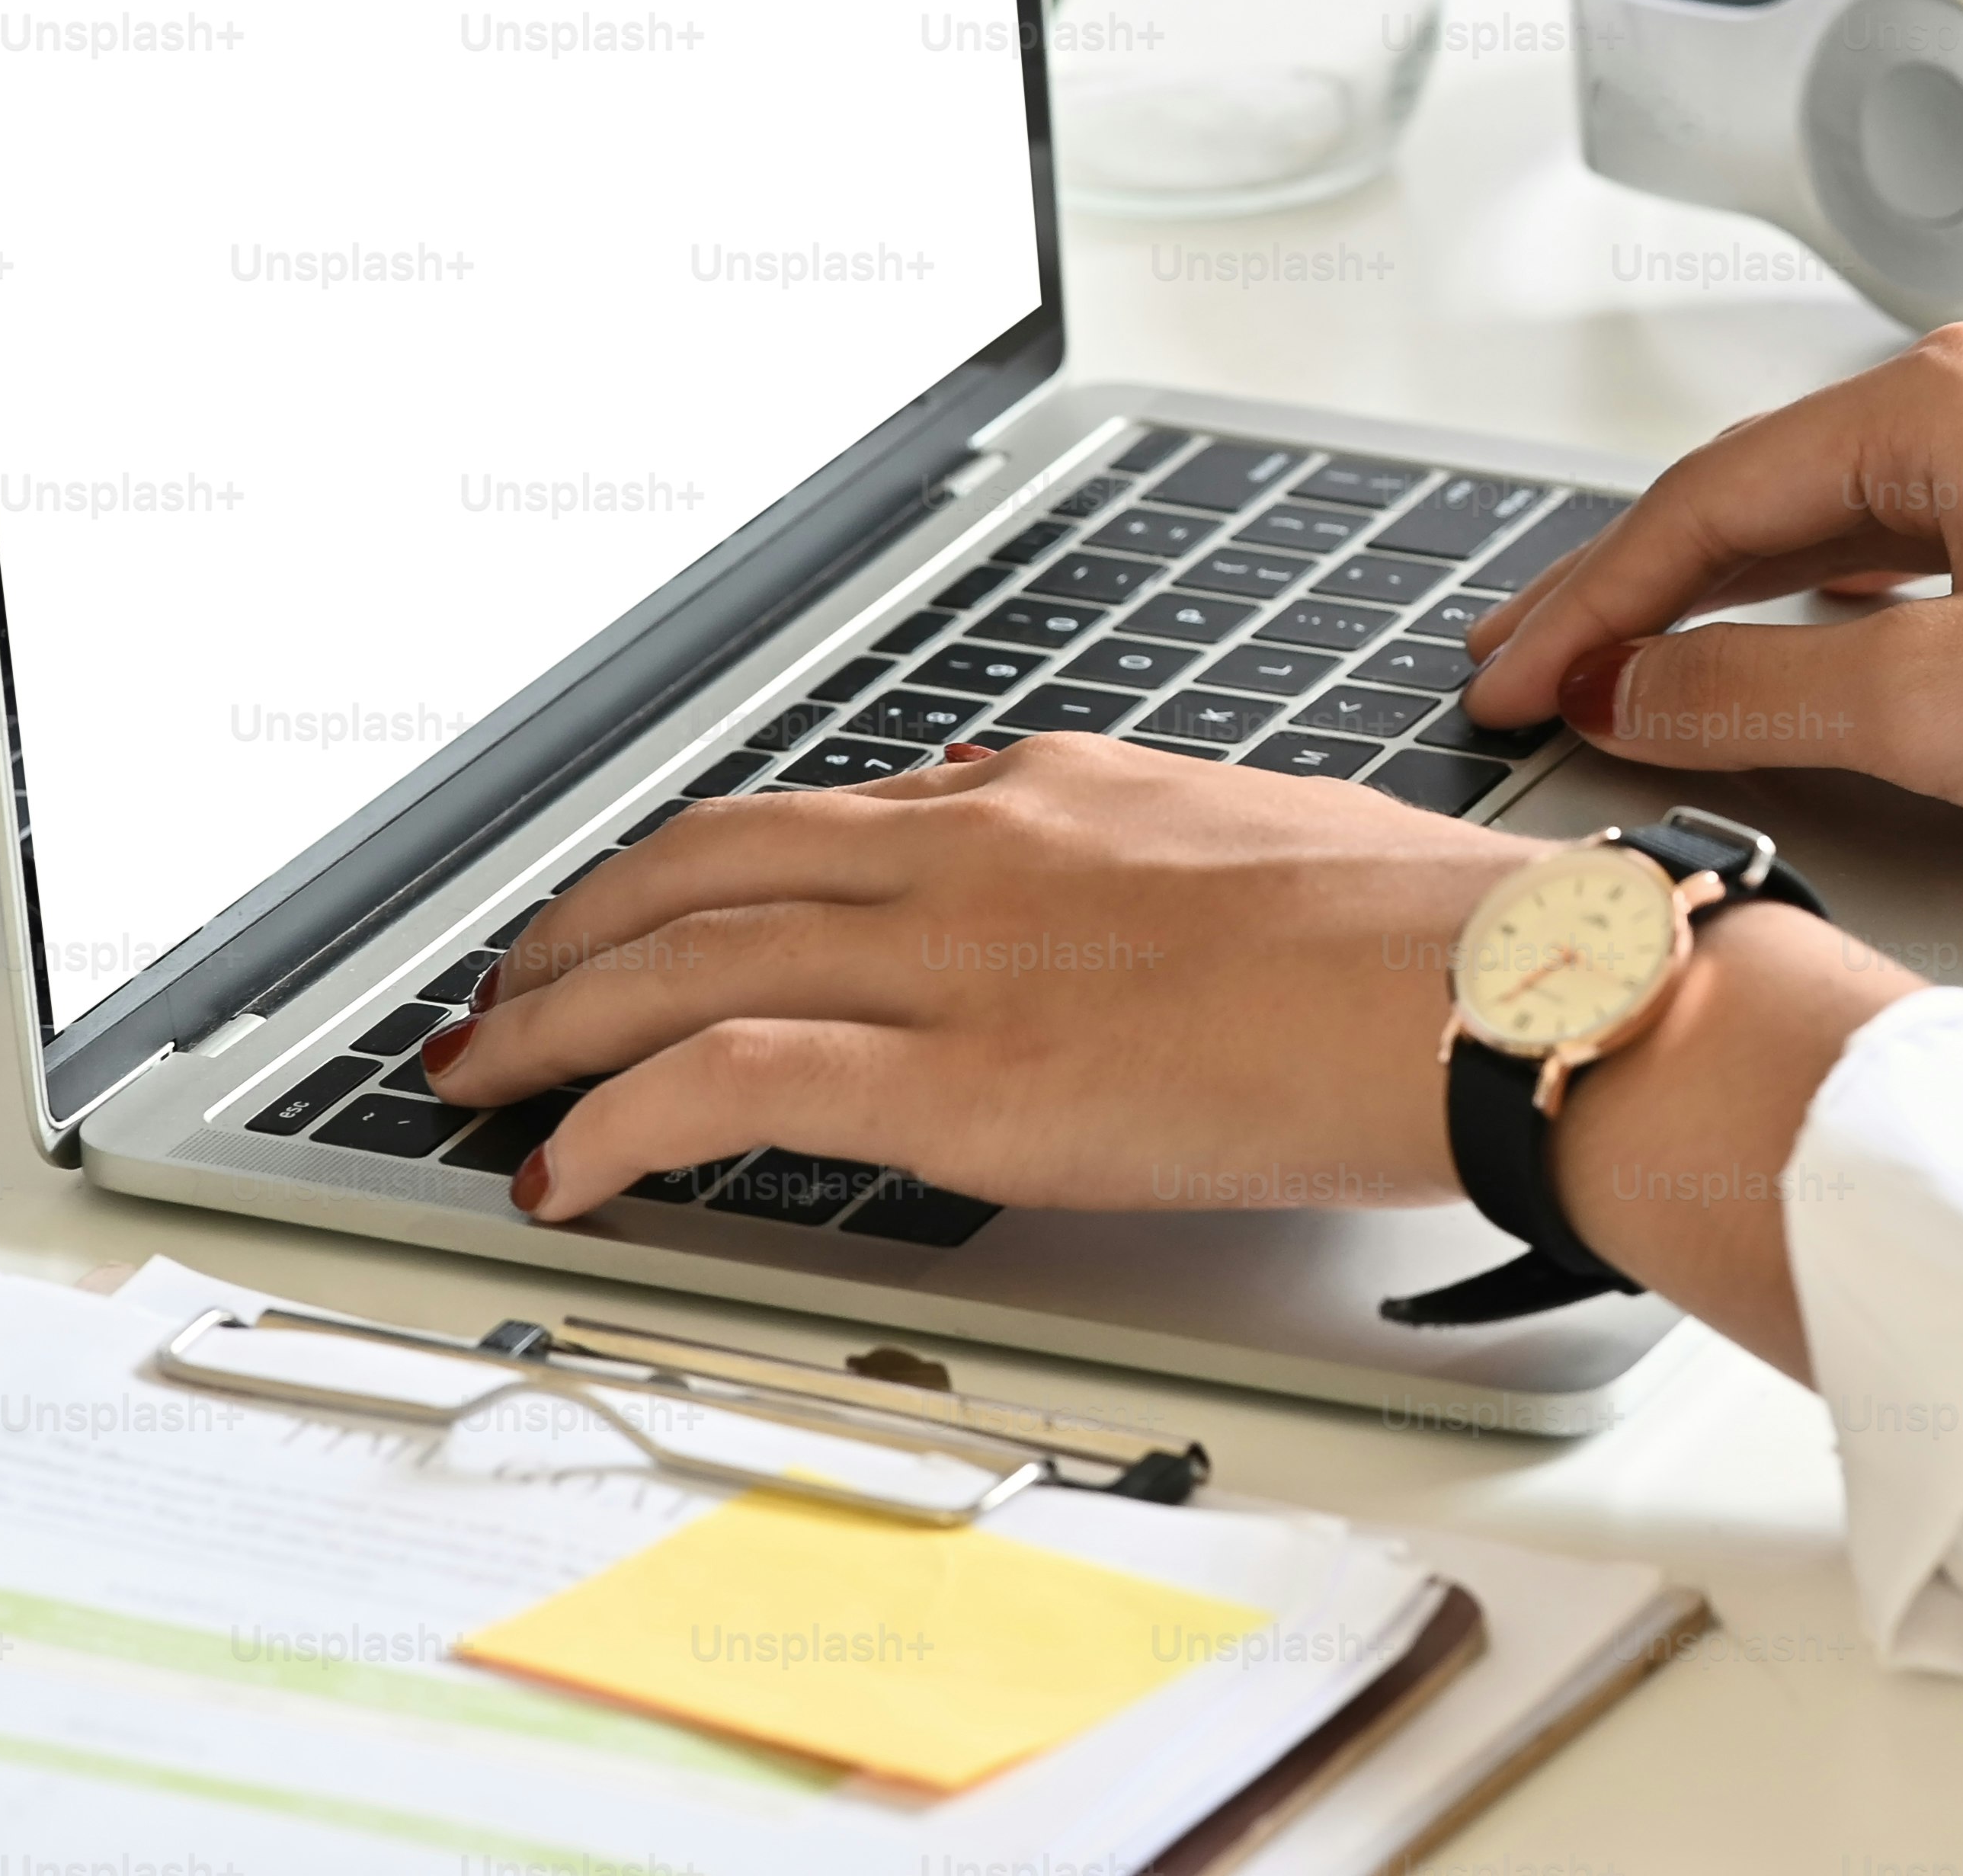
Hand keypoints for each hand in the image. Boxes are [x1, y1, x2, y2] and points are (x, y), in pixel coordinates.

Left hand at [421, 736, 1515, 1222]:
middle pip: (711, 864)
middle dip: (584, 926)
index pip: (837, 814)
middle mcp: (982, 846)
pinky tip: (568, 1169)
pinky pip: (722, 1084)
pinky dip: (616, 1121)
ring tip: (482, 1073)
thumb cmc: (1432, 936)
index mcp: (1064, 793)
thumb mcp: (1275, 847)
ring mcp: (956, 958)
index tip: (669, 910)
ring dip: (554, 1020)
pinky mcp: (952, 1081)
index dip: (717, 868)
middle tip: (511, 982)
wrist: (1481, 988)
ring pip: (680, 957)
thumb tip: (1140, 906)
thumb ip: (1173, 866)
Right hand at [1459, 321, 1962, 928]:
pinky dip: (1849, 616)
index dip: (1590, 603)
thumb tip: (1636, 691)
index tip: (1511, 674)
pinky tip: (1811, 667)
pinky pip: (1939, 556)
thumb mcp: (1938, 706)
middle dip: (1648, 596)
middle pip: (1776, 495)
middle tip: (1541, 671)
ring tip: (1642, 682)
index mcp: (1953, 395)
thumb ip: (1754, 694)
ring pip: (1857, 525)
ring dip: (1745, 608)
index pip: (1710, 497)